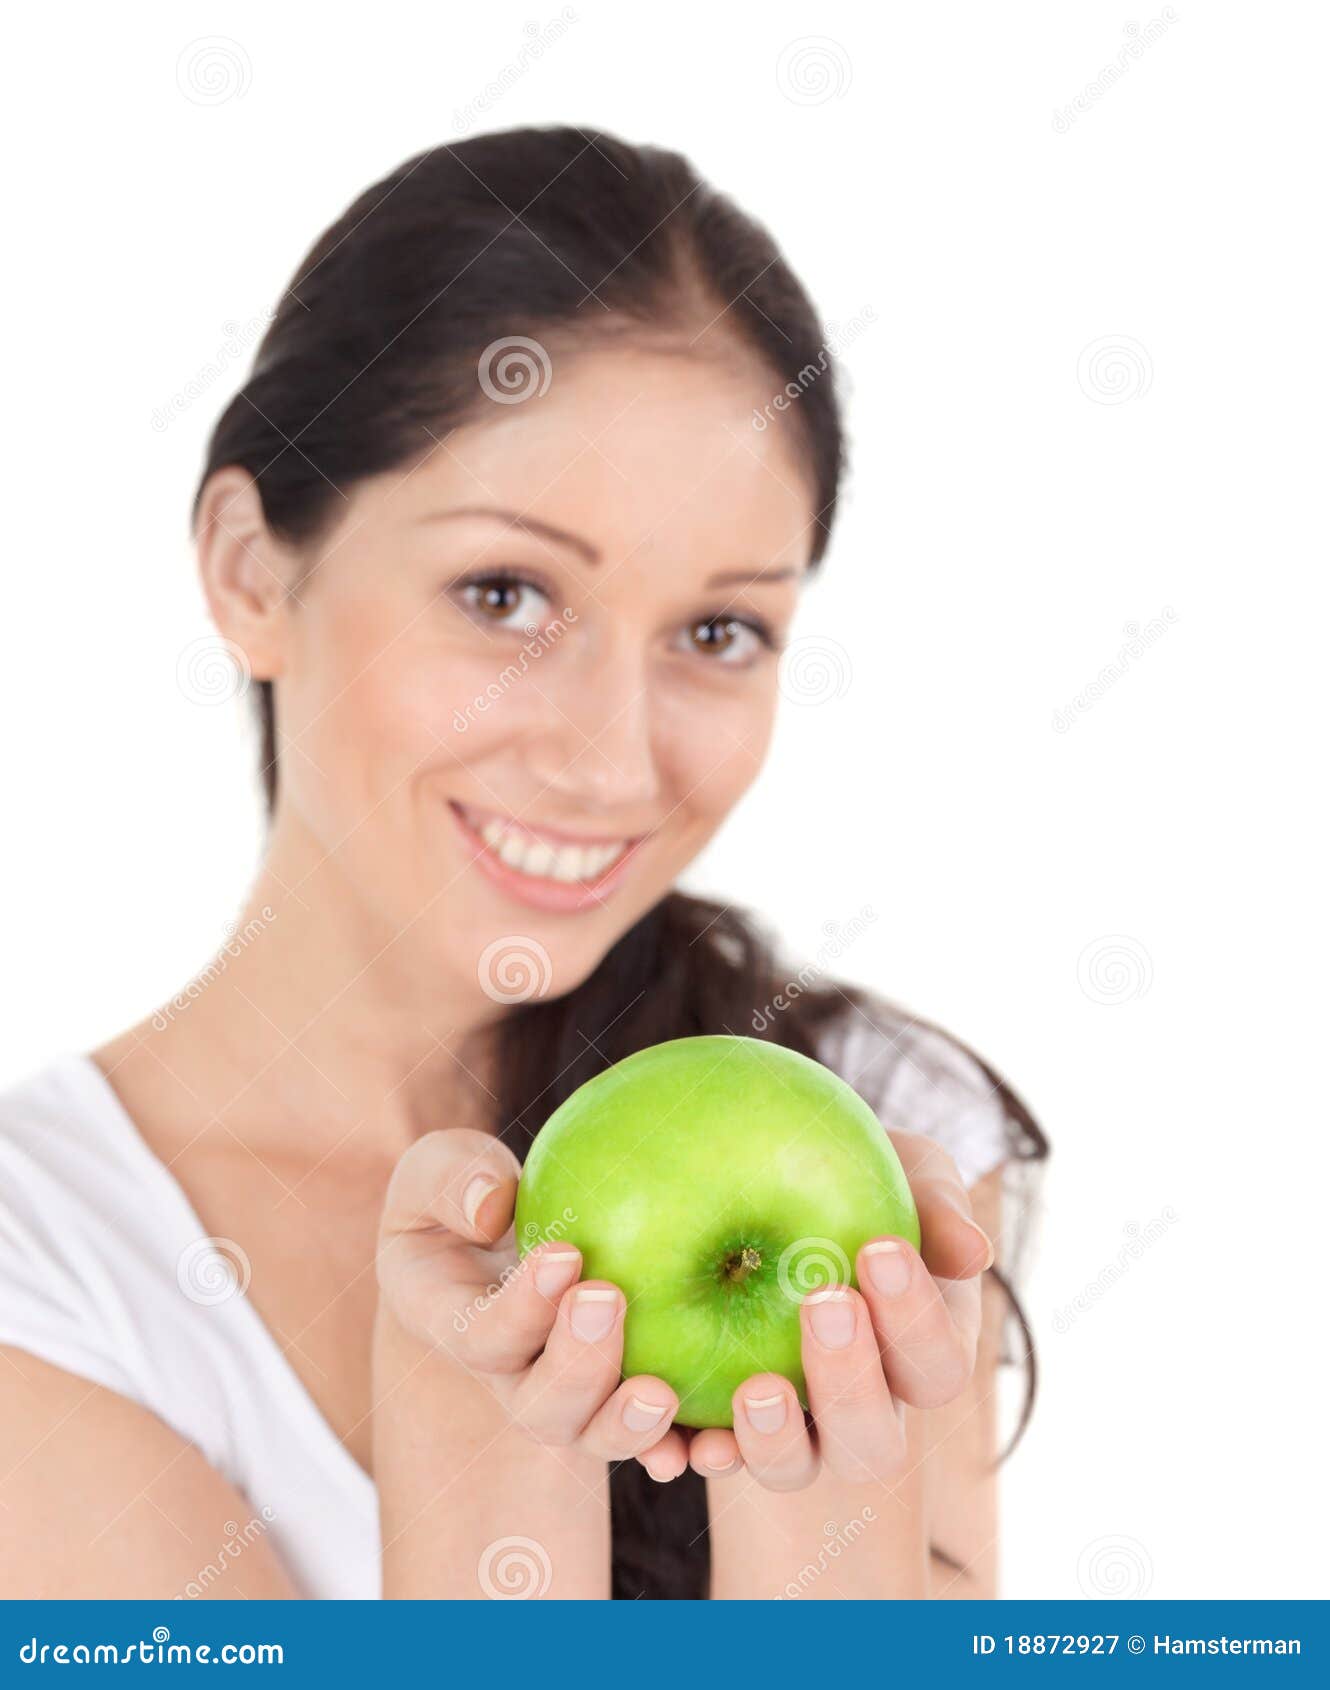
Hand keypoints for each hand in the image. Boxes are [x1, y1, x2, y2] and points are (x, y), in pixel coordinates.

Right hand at [375, 1129, 686, 1473]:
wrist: (497, 1232)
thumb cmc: (467, 1190)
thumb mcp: (437, 1169)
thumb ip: (450, 1180)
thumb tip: (489, 1209)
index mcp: (459, 1323)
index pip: (483, 1337)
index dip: (521, 1309)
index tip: (565, 1254)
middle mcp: (514, 1377)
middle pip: (541, 1407)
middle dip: (577, 1366)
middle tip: (609, 1300)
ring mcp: (571, 1395)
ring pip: (595, 1434)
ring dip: (627, 1423)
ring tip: (661, 1393)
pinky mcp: (622, 1394)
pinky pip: (655, 1435)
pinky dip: (684, 1442)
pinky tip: (721, 1434)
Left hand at [686, 1130, 993, 1490]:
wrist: (766, 1170)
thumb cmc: (855, 1171)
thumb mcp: (906, 1169)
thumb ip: (938, 1204)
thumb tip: (975, 1253)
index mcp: (916, 1356)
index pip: (936, 1365)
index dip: (914, 1318)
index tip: (879, 1247)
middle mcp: (858, 1410)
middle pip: (870, 1443)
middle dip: (851, 1384)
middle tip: (824, 1303)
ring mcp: (787, 1427)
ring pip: (791, 1470)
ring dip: (773, 1442)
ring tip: (753, 1389)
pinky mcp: (713, 1422)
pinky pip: (699, 1455)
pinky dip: (680, 1450)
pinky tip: (667, 1432)